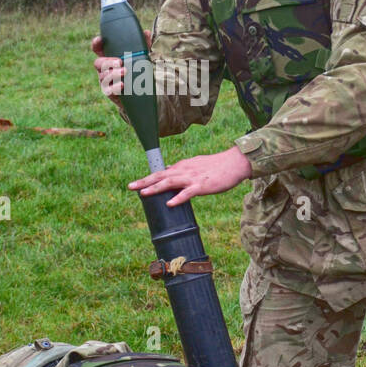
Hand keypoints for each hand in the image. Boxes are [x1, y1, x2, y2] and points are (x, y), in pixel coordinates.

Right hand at [91, 29, 151, 107]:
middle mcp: (105, 69)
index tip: (100, 39)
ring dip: (113, 74)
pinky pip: (108, 90)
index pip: (98, 49)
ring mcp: (106, 81)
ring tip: (125, 72)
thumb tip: (146, 32)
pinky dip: (115, 87)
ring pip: (103, 76)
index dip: (96, 43)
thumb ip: (143, 45)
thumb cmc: (137, 71)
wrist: (140, 92)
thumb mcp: (141, 57)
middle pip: (98, 63)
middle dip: (107, 62)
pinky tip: (123, 85)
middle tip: (120, 62)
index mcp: (109, 57)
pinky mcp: (110, 92)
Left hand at [128, 146, 252, 206]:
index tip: (136, 184)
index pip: (161, 173)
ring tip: (143, 193)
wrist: (234, 163)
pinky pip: (188, 193)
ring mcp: (193, 178)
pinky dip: (178, 198)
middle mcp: (184, 170)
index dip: (148, 178)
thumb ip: (182, 170)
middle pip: (161, 176)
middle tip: (130, 187)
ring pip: (170, 182)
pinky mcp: (202, 186)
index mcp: (183, 166)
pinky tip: (170, 203)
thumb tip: (169, 172)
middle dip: (145, 181)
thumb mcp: (196, 165)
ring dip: (156, 188)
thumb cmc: (217, 166)